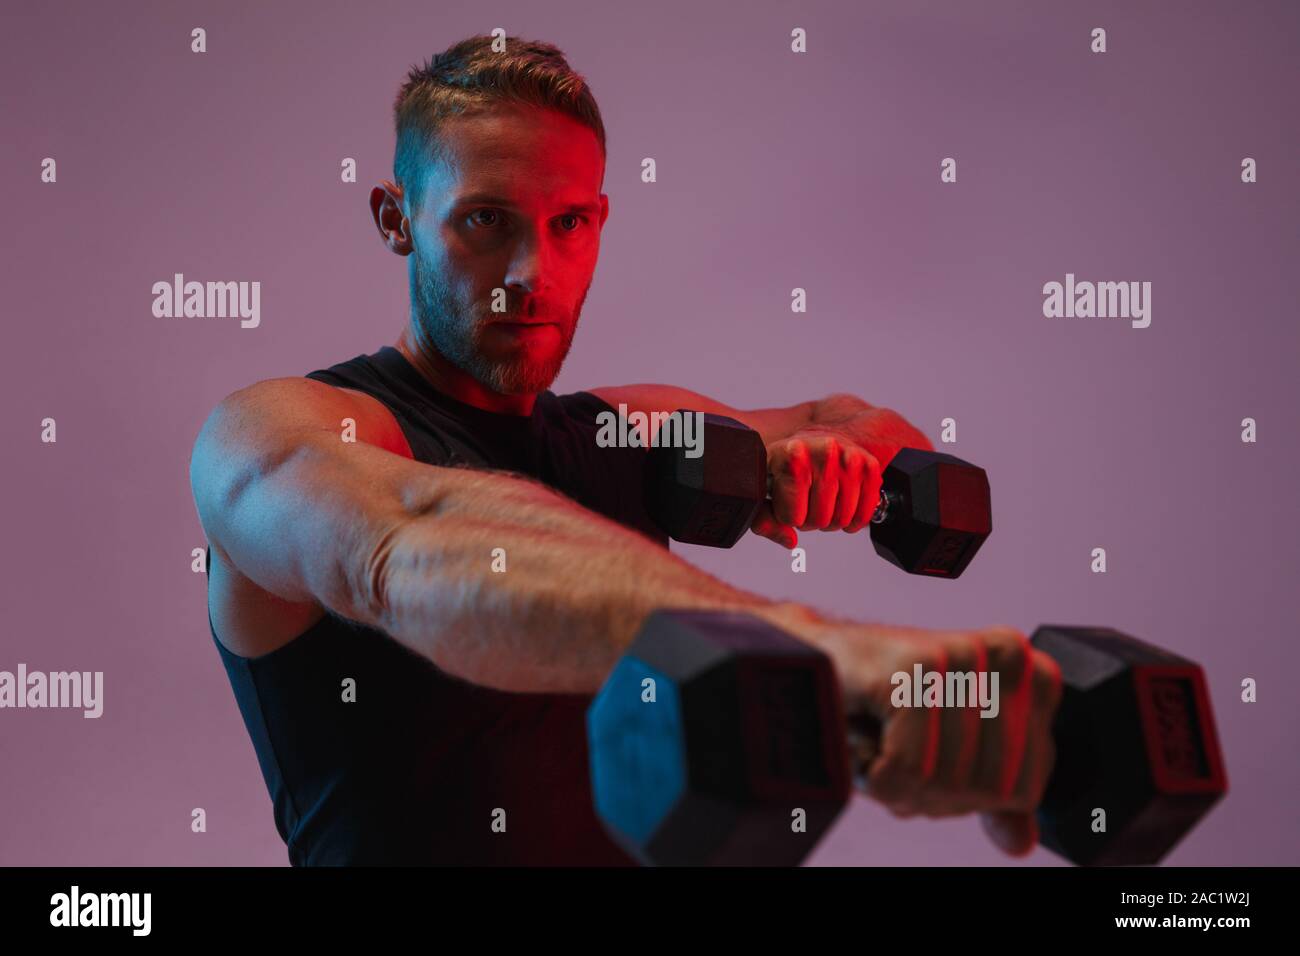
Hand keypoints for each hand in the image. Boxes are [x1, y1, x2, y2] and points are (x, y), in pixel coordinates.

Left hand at [751, 426, 884, 548]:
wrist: (815, 439)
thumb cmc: (787, 464)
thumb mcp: (763, 486)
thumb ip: (763, 519)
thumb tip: (789, 540)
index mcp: (793, 454)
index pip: (792, 517)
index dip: (787, 517)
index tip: (787, 500)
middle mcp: (825, 452)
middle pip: (819, 520)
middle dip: (809, 520)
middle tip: (805, 502)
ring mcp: (851, 459)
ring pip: (841, 520)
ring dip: (830, 520)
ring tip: (821, 500)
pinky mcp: (870, 467)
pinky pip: (863, 515)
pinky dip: (852, 520)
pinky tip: (840, 504)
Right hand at [760, 604, 1062, 856]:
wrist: (809, 657)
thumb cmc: (878, 701)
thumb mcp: (947, 749)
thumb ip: (993, 790)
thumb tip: (1019, 842)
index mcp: (1027, 672)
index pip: (1025, 789)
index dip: (968, 796)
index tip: (929, 755)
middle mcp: (1004, 656)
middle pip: (988, 790)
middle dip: (930, 792)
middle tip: (894, 748)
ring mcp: (958, 657)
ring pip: (946, 784)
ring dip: (896, 783)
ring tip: (876, 735)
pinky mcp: (909, 670)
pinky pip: (908, 771)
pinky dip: (874, 776)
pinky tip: (861, 735)